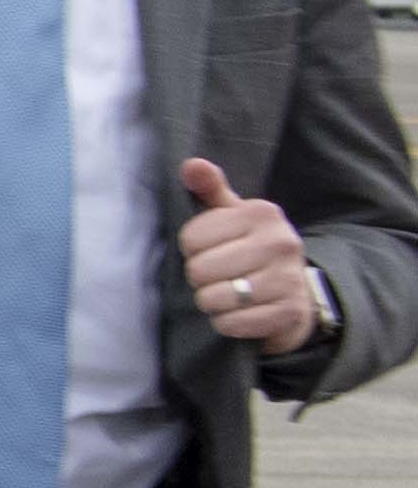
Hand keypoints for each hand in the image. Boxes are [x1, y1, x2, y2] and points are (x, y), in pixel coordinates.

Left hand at [181, 157, 334, 353]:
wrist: (296, 292)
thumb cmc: (251, 248)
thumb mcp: (232, 216)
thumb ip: (209, 190)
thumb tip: (191, 164)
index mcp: (262, 214)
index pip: (191, 238)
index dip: (192, 250)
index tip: (212, 250)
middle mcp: (280, 242)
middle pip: (198, 270)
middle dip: (200, 278)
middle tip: (219, 276)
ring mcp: (288, 279)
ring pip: (212, 298)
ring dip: (211, 302)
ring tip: (228, 293)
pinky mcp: (289, 313)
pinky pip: (230, 323)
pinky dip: (226, 323)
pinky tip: (240, 312)